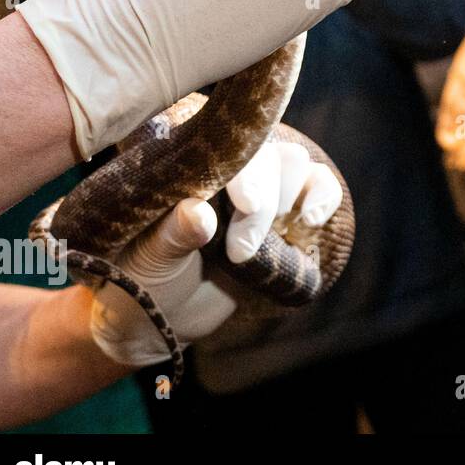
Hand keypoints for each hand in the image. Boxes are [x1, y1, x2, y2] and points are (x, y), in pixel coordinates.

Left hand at [89, 140, 341, 366]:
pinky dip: (323, 197)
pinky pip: (320, 187)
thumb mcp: (145, 262)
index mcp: (186, 165)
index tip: (247, 205)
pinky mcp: (289, 212)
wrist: (162, 317)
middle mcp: (226, 167)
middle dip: (262, 204)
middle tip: (238, 251)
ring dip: (286, 203)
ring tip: (249, 253)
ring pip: (295, 163)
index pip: (224, 146)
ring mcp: (261, 187)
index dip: (244, 171)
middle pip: (266, 152)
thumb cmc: (141, 280)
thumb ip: (170, 235)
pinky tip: (310, 221)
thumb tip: (198, 212)